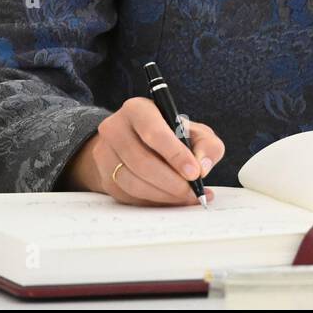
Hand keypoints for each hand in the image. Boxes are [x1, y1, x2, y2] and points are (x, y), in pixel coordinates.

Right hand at [63, 97, 225, 205]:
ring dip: (163, 195)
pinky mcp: (104, 177)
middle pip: (142, 162)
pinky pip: (128, 196)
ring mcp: (105, 154)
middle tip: (193, 191)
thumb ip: (207, 146)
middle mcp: (115, 128)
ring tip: (186, 197)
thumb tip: (203, 167)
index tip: (195, 173)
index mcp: (137, 110)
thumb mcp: (196, 132)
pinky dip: (153, 202)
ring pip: (133, 182)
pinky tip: (172, 200)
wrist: (139, 143)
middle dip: (172, 181)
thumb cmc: (173, 136)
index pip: (154, 132)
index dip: (175, 155)